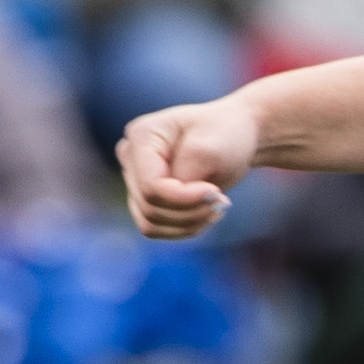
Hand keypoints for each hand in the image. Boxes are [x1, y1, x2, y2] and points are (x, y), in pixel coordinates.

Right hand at [116, 93, 262, 240]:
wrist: (233, 136)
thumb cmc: (225, 134)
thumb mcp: (213, 147)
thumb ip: (188, 173)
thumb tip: (173, 200)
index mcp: (142, 135)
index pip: (151, 186)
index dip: (183, 199)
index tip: (216, 194)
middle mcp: (130, 156)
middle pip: (150, 206)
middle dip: (190, 212)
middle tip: (222, 201)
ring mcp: (134, 179)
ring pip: (150, 223)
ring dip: (189, 223)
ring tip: (216, 207)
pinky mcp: (143, 198)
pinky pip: (155, 229)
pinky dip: (184, 227)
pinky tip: (205, 212)